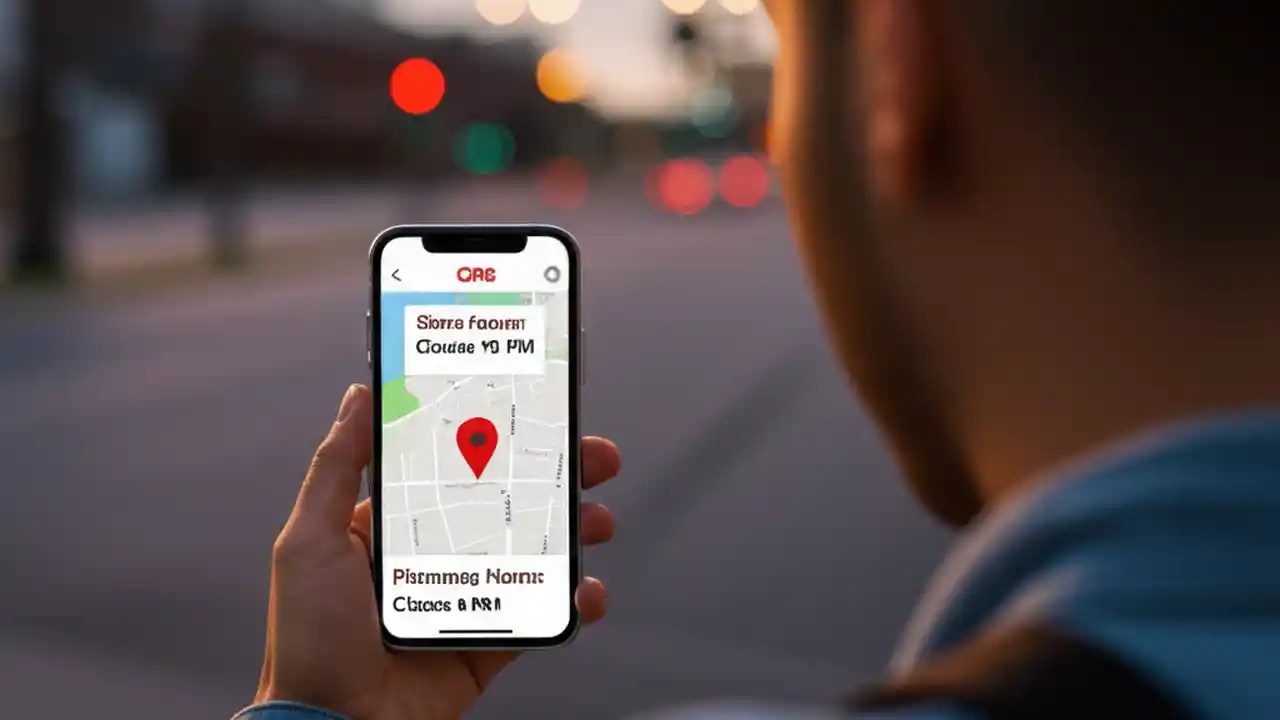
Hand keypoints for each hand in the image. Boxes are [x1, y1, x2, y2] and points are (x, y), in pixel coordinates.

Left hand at [254, 385, 620, 719]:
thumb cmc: (309, 636)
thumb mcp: (310, 539)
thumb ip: (335, 467)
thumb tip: (360, 395)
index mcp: (395, 524)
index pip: (458, 464)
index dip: (502, 436)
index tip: (540, 408)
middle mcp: (437, 554)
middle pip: (512, 500)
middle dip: (560, 474)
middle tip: (597, 457)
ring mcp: (470, 597)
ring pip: (538, 550)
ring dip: (577, 529)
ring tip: (597, 521)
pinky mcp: (492, 642)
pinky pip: (545, 612)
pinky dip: (577, 599)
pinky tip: (586, 590)